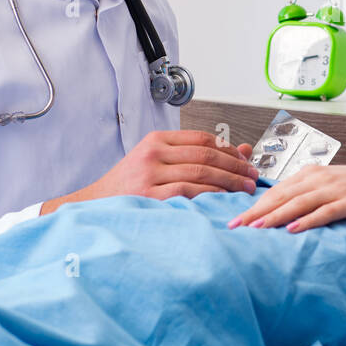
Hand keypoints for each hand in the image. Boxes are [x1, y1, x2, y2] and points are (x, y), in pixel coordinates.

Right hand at [40, 130, 259, 214]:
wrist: (92, 207)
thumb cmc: (128, 188)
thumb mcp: (158, 163)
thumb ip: (196, 155)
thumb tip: (241, 151)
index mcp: (156, 140)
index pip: (203, 138)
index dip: (230, 150)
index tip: (246, 161)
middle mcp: (153, 153)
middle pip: (207, 154)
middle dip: (236, 166)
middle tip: (253, 177)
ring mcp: (150, 173)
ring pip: (202, 171)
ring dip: (230, 181)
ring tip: (245, 189)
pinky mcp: (150, 195)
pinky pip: (190, 191)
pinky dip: (211, 194)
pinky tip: (224, 200)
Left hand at [225, 161, 345, 232]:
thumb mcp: (331, 184)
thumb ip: (308, 193)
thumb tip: (283, 212)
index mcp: (311, 173)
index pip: (277, 190)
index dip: (255, 204)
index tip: (236, 219)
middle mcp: (319, 178)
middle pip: (282, 196)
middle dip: (256, 211)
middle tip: (235, 226)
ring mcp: (336, 189)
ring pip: (299, 203)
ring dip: (275, 215)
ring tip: (256, 228)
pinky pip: (325, 212)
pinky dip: (307, 220)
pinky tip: (292, 230)